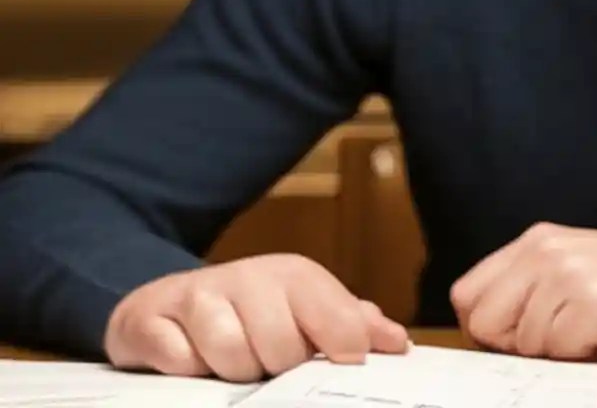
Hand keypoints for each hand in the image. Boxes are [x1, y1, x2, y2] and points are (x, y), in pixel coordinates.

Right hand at [104, 254, 409, 382]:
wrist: (165, 304)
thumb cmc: (250, 316)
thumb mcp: (304, 312)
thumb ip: (351, 325)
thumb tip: (396, 342)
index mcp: (295, 276)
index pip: (340, 322)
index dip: (343, 352)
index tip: (340, 365)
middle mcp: (248, 276)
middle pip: (284, 347)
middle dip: (277, 369)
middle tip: (267, 364)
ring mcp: (196, 294)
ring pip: (231, 354)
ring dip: (232, 373)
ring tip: (231, 365)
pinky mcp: (148, 318)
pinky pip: (180, 360)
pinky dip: (187, 369)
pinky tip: (190, 362)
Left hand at [450, 223, 596, 359]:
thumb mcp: (581, 271)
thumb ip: (533, 290)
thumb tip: (490, 335)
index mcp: (537, 241)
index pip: (468, 293)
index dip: (487, 327)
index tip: (518, 339)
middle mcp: (545, 250)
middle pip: (483, 321)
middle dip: (515, 345)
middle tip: (562, 340)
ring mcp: (566, 274)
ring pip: (523, 343)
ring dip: (559, 351)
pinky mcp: (591, 302)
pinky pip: (559, 351)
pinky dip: (585, 355)